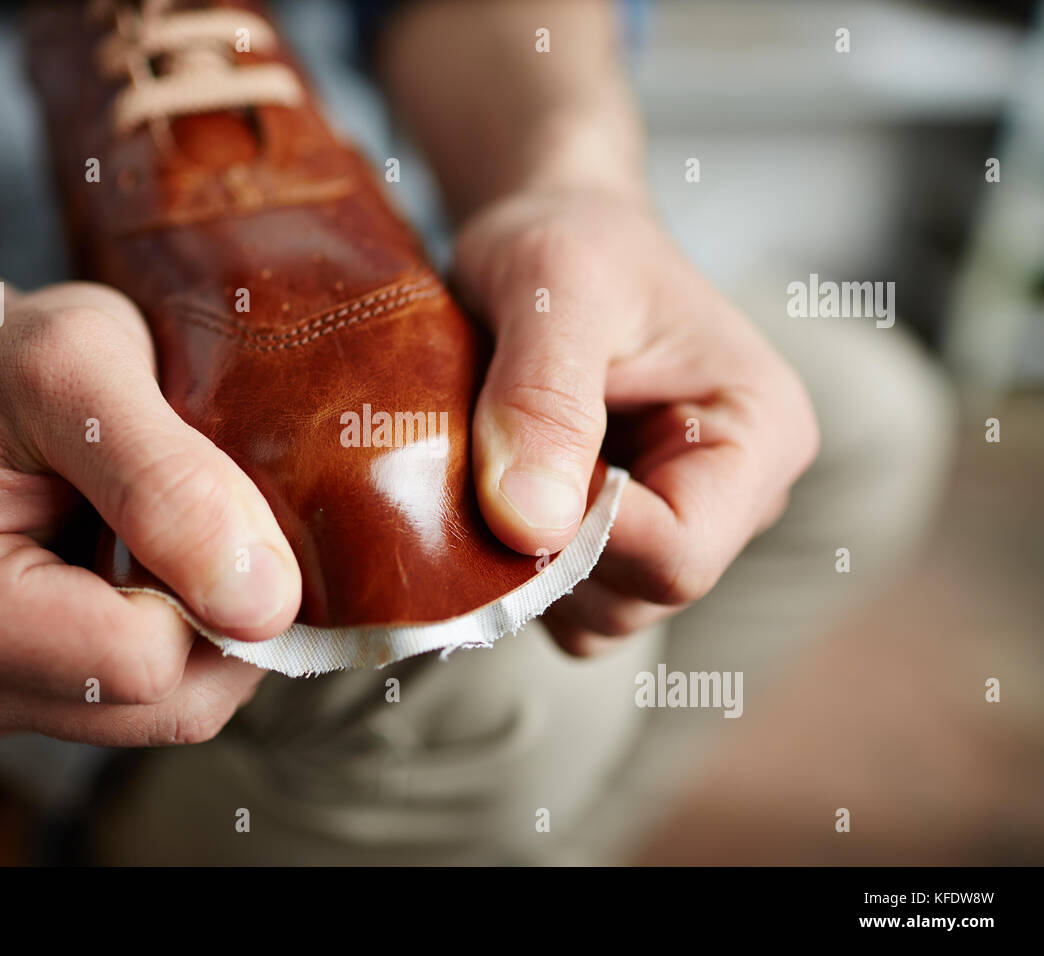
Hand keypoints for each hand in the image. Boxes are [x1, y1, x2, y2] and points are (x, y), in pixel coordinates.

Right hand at [0, 282, 300, 743]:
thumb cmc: (7, 357)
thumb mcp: (82, 368)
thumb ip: (170, 484)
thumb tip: (265, 608)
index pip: (139, 662)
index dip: (208, 577)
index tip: (200, 478)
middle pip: (165, 704)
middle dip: (215, 606)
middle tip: (186, 498)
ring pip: (177, 710)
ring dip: (207, 617)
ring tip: (158, 525)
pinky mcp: (36, 705)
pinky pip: (165, 702)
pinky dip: (190, 632)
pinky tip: (150, 560)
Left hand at [455, 190, 818, 653]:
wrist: (556, 232)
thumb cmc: (568, 239)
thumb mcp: (552, 287)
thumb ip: (544, 399)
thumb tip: (528, 527)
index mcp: (760, 436)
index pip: (679, 555)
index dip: (579, 539)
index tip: (506, 471)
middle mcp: (739, 497)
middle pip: (639, 598)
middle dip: (548, 551)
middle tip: (492, 454)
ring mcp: (684, 523)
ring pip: (598, 613)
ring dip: (526, 560)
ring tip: (500, 457)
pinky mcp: (631, 540)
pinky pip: (568, 602)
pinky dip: (519, 567)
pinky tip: (501, 486)